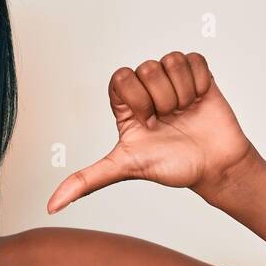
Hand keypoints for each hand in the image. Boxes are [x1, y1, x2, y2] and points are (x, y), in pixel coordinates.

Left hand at [47, 52, 254, 211]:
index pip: (120, 79)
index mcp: (125, 105)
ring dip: (182, 92)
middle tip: (168, 120)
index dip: (136, 99)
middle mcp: (146, 88)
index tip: (145, 121)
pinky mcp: (197, 73)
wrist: (213, 166)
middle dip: (161, 99)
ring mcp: (171, 79)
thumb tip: (51, 207)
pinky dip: (200, 83)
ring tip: (185, 112)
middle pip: (146, 68)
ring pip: (169, 62)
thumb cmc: (170, 166)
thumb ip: (86, 180)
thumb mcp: (124, 168)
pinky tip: (198, 101)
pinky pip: (193, 59)